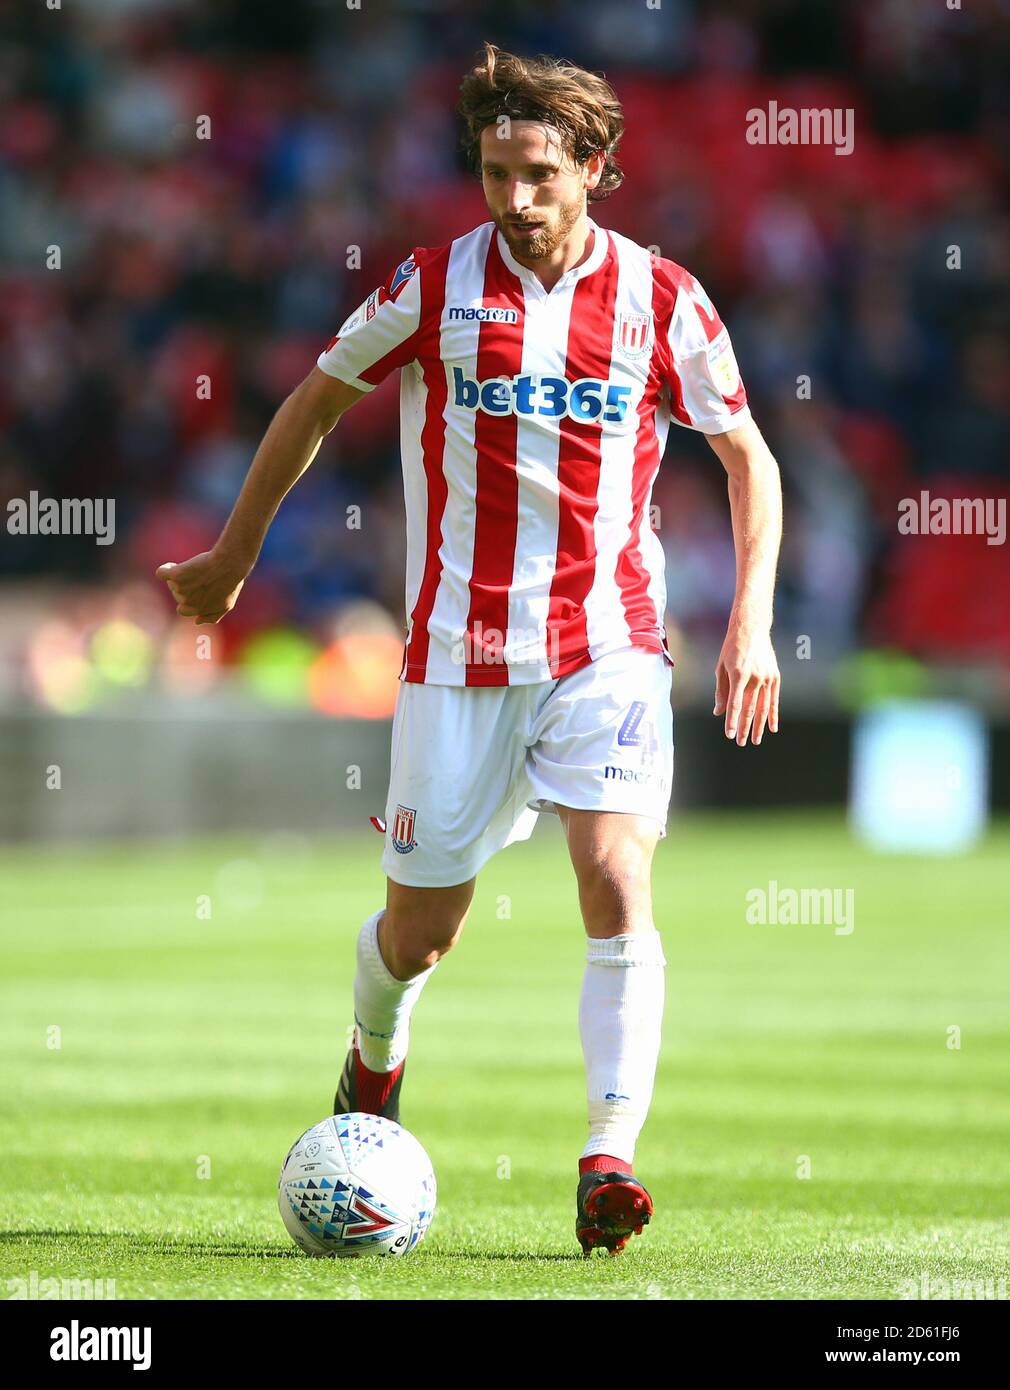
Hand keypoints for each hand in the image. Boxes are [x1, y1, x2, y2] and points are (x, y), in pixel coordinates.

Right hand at [155, 549, 247, 624]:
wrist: (229, 565)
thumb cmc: (230, 582)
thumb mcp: (226, 604)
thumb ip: (212, 616)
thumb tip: (197, 621)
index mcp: (197, 610)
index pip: (182, 609)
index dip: (188, 598)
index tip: (197, 587)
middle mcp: (187, 602)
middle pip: (176, 593)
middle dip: (186, 584)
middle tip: (201, 574)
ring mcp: (180, 589)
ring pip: (171, 582)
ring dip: (180, 574)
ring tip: (196, 567)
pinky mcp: (176, 575)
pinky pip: (162, 573)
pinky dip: (165, 569)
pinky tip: (173, 565)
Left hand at [714, 625, 779, 745]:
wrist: (751, 629)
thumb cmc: (732, 648)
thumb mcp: (721, 667)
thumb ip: (721, 691)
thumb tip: (718, 712)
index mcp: (738, 674)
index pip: (734, 704)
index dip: (731, 721)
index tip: (729, 734)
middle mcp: (754, 677)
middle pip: (749, 709)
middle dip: (744, 727)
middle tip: (740, 742)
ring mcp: (766, 677)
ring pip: (763, 707)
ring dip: (759, 726)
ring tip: (756, 740)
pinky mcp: (775, 677)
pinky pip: (774, 700)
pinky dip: (773, 715)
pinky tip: (772, 728)